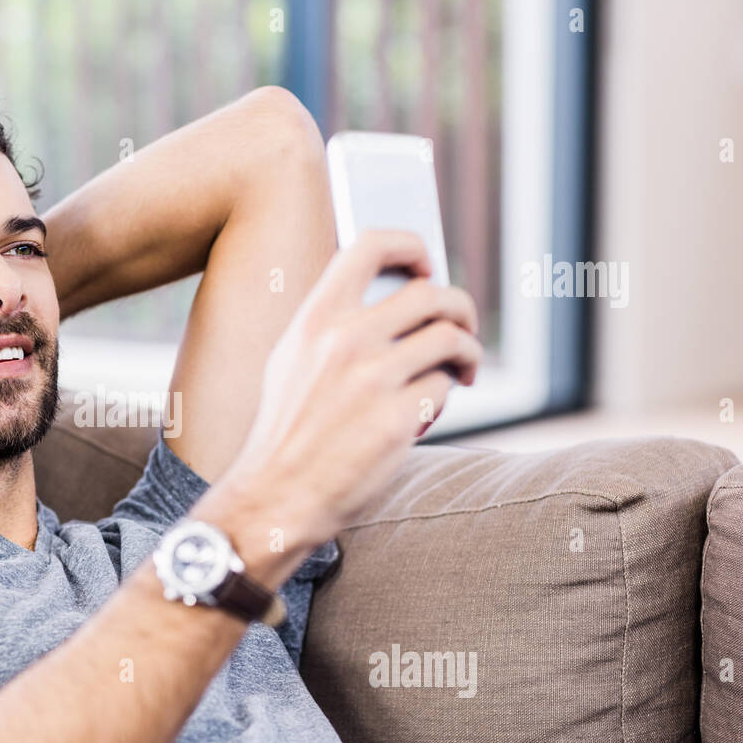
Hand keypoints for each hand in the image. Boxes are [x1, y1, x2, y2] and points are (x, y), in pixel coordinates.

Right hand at [224, 229, 481, 548]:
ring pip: (451, 339)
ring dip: (467, 354)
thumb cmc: (286, 432)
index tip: (427, 266)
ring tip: (462, 371)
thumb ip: (332, 326)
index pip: (372, 245)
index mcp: (315, 318)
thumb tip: (394, 296)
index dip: (412, 246)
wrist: (275, 496)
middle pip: (431, 294)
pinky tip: (425, 416)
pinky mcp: (398, 420)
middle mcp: (346, 339)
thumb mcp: (292, 362)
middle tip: (462, 329)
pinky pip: (443, 390)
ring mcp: (374, 379)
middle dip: (460, 309)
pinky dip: (442, 400)